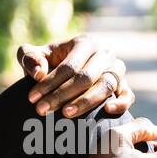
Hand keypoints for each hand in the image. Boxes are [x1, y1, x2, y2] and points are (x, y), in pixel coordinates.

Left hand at [16, 34, 134, 117]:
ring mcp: (117, 70)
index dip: (49, 83)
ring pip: (106, 86)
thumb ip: (29, 57)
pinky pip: (128, 95)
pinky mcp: (124, 87)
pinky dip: (121, 103)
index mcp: (85, 42)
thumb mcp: (33, 56)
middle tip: (42, 111)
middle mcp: (104, 53)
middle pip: (86, 77)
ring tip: (65, 114)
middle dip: (62, 95)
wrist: (65, 76)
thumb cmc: (48, 64)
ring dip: (85, 102)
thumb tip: (38, 72)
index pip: (69, 66)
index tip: (32, 99)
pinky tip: (107, 111)